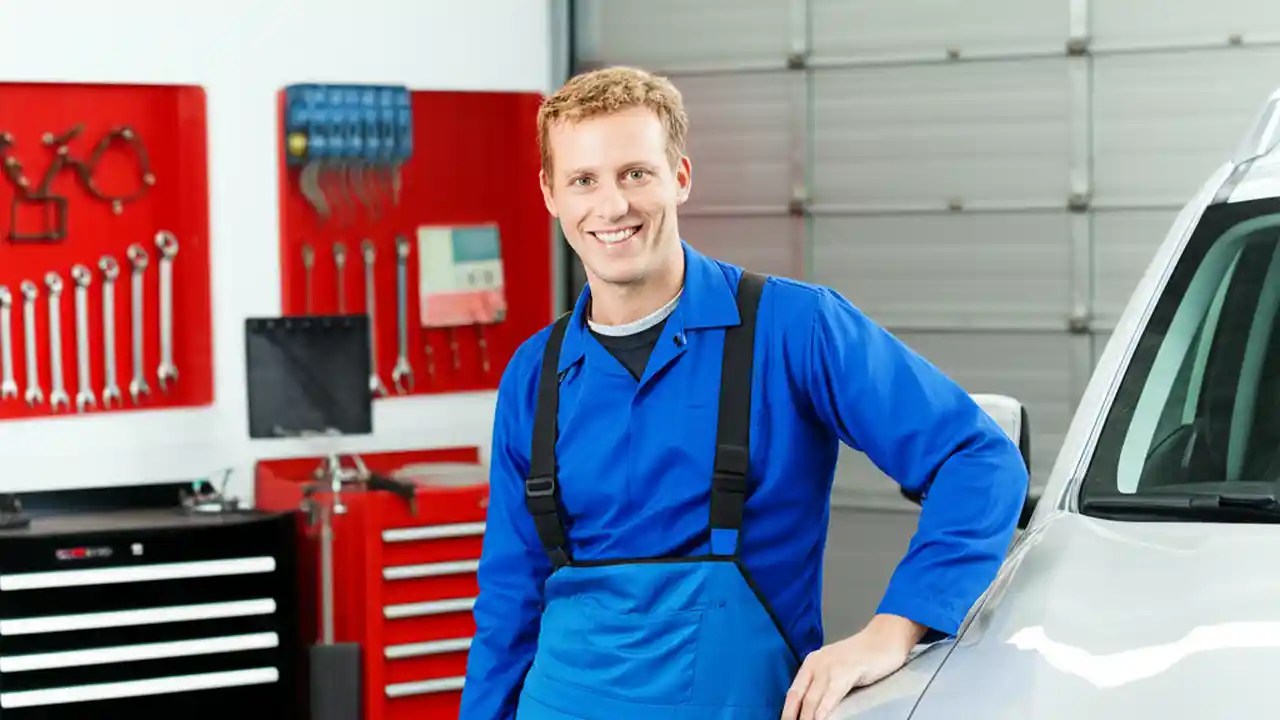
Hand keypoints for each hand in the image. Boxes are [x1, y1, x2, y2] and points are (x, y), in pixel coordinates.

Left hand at [780, 614, 926, 719]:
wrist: (884, 639)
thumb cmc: (862, 656)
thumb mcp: (834, 667)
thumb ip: (821, 684)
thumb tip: (811, 708)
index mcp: (810, 663)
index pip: (792, 693)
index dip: (787, 711)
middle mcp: (816, 663)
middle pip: (798, 697)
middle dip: (792, 716)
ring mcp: (830, 666)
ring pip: (811, 699)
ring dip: (806, 718)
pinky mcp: (847, 671)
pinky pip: (831, 695)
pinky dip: (823, 710)